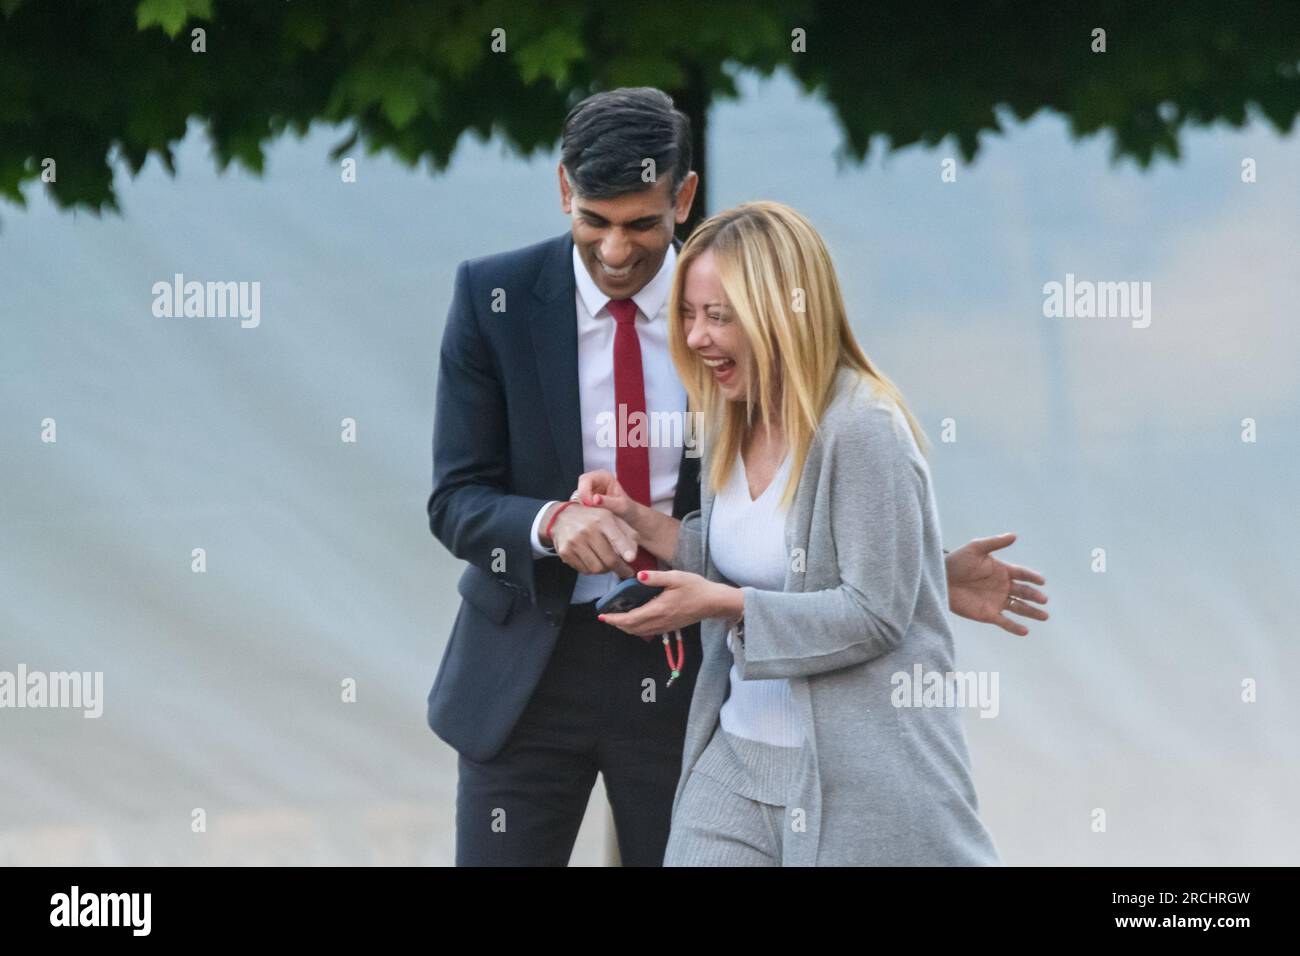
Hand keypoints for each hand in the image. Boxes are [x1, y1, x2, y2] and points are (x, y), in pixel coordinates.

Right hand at [545, 502, 639, 577]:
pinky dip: (591, 569)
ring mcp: (575, 541)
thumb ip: (627, 533)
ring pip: (597, 569)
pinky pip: (584, 570)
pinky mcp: (565, 551)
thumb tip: (634, 553)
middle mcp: (588, 530)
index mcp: (603, 519)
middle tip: (625, 571)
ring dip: (604, 570)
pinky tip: (591, 560)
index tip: (631, 559)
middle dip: (620, 569)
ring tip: (605, 562)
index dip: (626, 550)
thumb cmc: (593, 519)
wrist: (562, 516)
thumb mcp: (612, 518)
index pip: (617, 538)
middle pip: (609, 560)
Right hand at [575, 469, 640, 524]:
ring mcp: (589, 490)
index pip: (586, 479)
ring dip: (582, 506)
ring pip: (577, 496)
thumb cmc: (627, 509)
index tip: (589, 505)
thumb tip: (594, 499)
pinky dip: (582, 510)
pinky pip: (578, 503)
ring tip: (594, 514)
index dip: (585, 491)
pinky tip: (591, 516)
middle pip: (579, 486)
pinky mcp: (586, 499)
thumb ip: (607, 502)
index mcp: (603, 476)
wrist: (629, 517)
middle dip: (583, 499)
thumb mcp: (620, 506)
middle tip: (590, 511)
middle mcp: (594, 480)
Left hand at [598, 569, 735, 637]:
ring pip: (639, 632)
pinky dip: (636, 628)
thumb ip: (655, 577)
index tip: (602, 615)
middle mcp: (660, 621)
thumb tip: (638, 576)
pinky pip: (648, 631)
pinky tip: (635, 619)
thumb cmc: (696, 588)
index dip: (614, 619)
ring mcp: (665, 626)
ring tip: (617, 617)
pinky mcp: (670, 627)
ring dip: (626, 627)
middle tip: (607, 615)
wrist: (713, 602)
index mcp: (658, 609)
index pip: (630, 619)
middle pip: (631, 628)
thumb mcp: (675, 577)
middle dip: (617, 624)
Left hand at [945, 533, 1048, 636]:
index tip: (1041, 581)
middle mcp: (1003, 587)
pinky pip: (1005, 622)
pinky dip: (1015, 627)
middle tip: (1043, 599)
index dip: (1032, 577)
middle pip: (1024, 592)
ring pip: (1019, 608)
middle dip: (1034, 596)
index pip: (1022, 574)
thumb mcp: (975, 548)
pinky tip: (1025, 631)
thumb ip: (995, 543)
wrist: (940, 579)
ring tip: (1044, 616)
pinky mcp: (988, 614)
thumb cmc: (956, 561)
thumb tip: (1014, 535)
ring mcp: (996, 601)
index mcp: (1002, 571)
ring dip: (1032, 612)